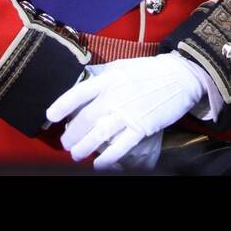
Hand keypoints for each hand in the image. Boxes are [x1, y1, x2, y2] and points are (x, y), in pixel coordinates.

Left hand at [46, 53, 205, 169]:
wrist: (180, 76)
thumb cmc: (149, 71)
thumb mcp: (121, 66)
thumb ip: (101, 76)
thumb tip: (81, 82)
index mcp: (109, 78)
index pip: (79, 92)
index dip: (62, 105)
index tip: (51, 115)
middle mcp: (115, 95)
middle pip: (85, 119)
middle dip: (71, 134)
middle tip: (66, 142)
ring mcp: (128, 112)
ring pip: (98, 135)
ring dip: (83, 147)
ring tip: (76, 154)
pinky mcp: (141, 127)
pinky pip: (119, 146)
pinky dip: (107, 158)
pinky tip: (99, 163)